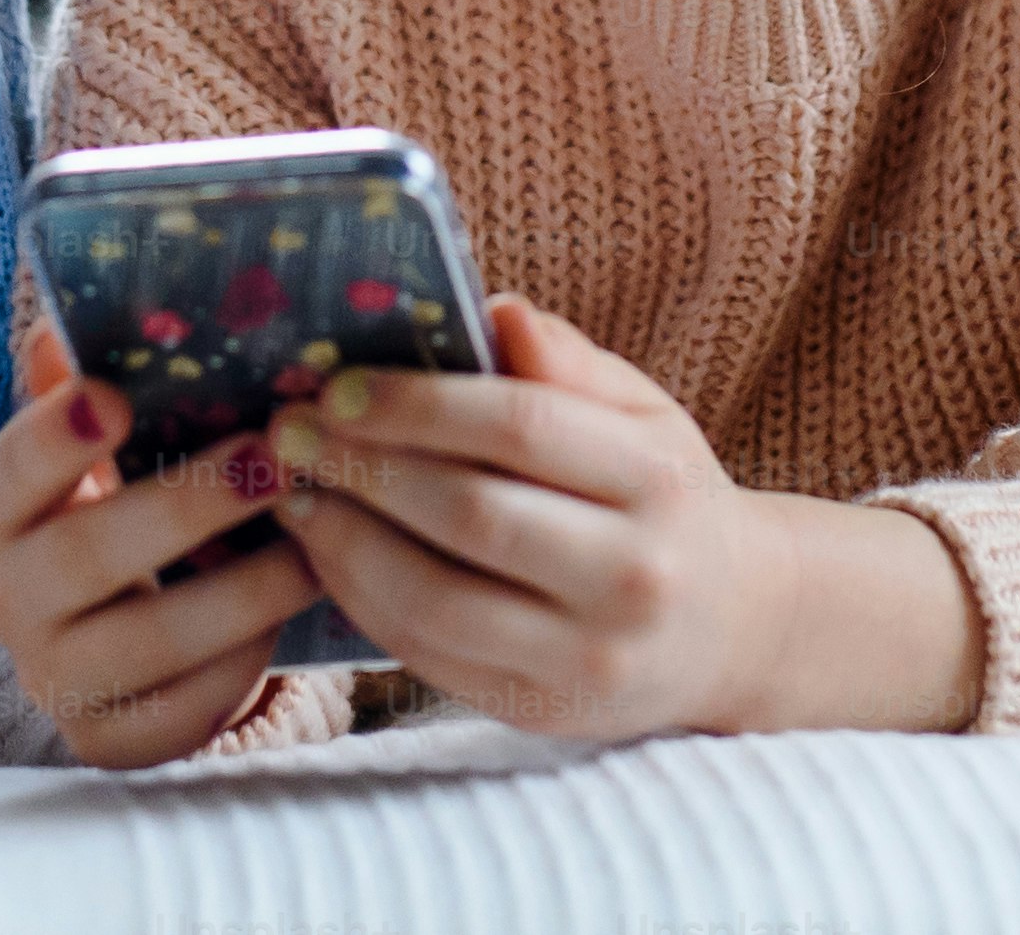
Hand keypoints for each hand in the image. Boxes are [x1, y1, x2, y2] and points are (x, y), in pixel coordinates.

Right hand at [0, 316, 320, 765]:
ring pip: (147, 640)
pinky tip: (287, 621)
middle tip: (273, 459)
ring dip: (241, 591)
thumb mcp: (96, 460)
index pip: (10, 470)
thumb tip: (65, 324)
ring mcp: (57, 676)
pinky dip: (243, 664)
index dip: (55, 437)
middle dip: (186, 506)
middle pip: (86, 556)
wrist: (106, 653)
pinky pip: (183, 708)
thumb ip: (84, 394)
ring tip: (313, 546)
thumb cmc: (117, 522)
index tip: (116, 398)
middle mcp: (11, 597)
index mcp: (2, 511)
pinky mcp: (110, 738)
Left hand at [268, 295, 977, 740]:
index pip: (520, 427)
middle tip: (288, 432)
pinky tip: (328, 552)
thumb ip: (567, 361)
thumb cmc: (662, 496)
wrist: (732, 628)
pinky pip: (430, 654)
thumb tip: (493, 309)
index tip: (336, 385)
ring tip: (295, 492)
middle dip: (362, 467)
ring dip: (344, 541)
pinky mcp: (543, 710)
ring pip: (436, 598)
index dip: (415, 403)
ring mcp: (588, 656)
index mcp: (656, 480)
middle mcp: (633, 575)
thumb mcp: (641, 413)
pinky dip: (363, 600)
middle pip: (469, 514)